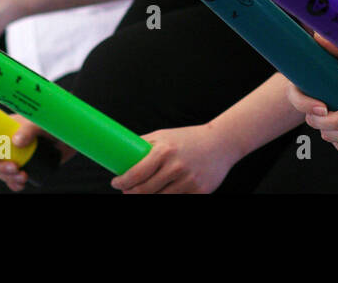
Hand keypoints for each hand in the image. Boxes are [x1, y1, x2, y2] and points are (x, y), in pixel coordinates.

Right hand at [0, 116, 72, 190]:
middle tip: (15, 168)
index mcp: (6, 129)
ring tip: (23, 176)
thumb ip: (30, 129)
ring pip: (2, 172)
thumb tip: (16, 141)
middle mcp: (8, 143)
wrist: (70, 136)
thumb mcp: (41, 123)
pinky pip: (13, 179)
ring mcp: (16, 156)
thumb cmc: (54, 123)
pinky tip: (21, 184)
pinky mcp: (26, 166)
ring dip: (8, 177)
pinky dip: (14, 184)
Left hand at [111, 124, 238, 193]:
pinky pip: (176, 200)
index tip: (116, 183)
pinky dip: (167, 197)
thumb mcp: (165, 136)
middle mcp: (176, 167)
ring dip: (147, 197)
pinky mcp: (199, 192)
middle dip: (130, 193)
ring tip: (142, 192)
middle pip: (145, 191)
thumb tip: (121, 153)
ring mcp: (189, 181)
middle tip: (126, 191)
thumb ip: (145, 145)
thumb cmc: (188, 138)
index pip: (136, 174)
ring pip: (159, 198)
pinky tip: (163, 192)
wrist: (221, 143)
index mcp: (165, 151)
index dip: (122, 182)